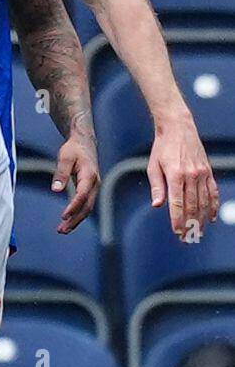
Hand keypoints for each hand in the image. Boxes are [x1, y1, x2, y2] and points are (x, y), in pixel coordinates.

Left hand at [51, 133, 98, 234]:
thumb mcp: (64, 157)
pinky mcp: (89, 190)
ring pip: (87, 209)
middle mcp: (95, 184)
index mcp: (90, 176)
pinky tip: (67, 221)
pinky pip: (85, 205)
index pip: (82, 195)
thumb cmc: (73, 149)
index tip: (63, 216)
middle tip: (61, 230)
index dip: (73, 207)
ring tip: (62, 230)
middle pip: (87, 207)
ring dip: (76, 220)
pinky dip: (77, 214)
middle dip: (75, 220)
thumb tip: (55, 190)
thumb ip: (60, 173)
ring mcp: (94, 188)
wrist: (84, 143)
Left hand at [147, 114, 218, 240]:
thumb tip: (157, 205)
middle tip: (187, 237)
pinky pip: (213, 192)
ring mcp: (202, 174)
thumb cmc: (162, 148)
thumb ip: (157, 186)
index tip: (177, 232)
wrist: (178, 128)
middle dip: (189, 224)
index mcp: (175, 175)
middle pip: (192, 206)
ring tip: (198, 232)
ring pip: (204, 202)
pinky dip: (213, 206)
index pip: (178, 204)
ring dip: (201, 219)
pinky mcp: (208, 172)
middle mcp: (191, 176)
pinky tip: (211, 218)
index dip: (178, 220)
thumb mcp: (153, 166)